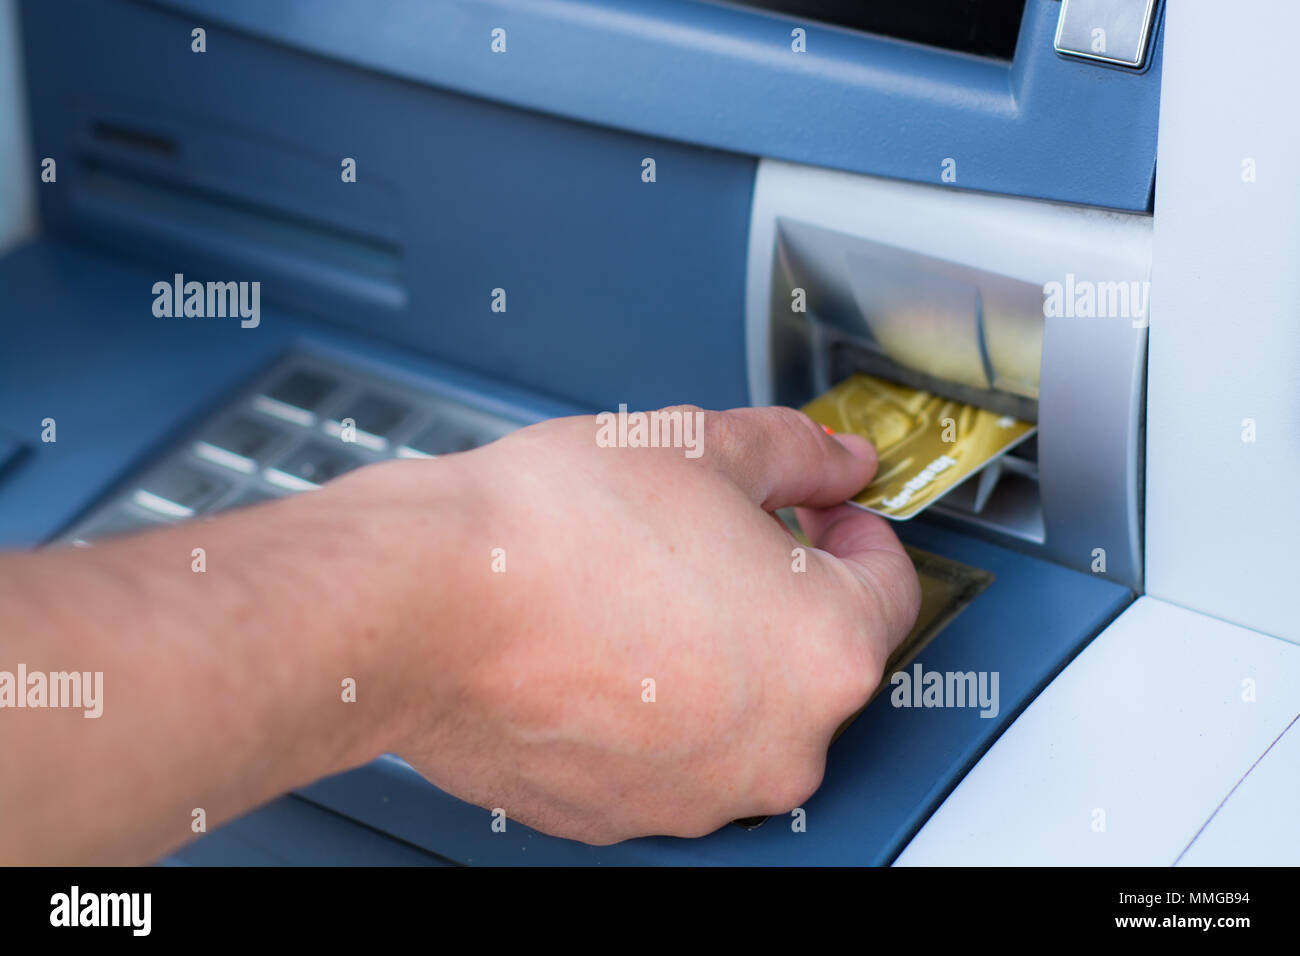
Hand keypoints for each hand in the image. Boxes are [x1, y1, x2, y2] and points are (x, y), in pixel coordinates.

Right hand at [338, 405, 921, 843]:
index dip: (852, 525)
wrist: (421, 604)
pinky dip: (652, 699)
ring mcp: (699, 793)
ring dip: (714, 648)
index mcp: (828, 653)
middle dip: (778, 588)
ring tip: (642, 583)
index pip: (889, 583)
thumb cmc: (555, 531)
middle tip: (712, 532)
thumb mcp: (701, 444)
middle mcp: (780, 745)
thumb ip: (797, 451)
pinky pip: (667, 747)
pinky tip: (603, 640)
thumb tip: (836, 458)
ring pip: (738, 706)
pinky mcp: (622, 812)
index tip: (820, 506)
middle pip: (813, 653)